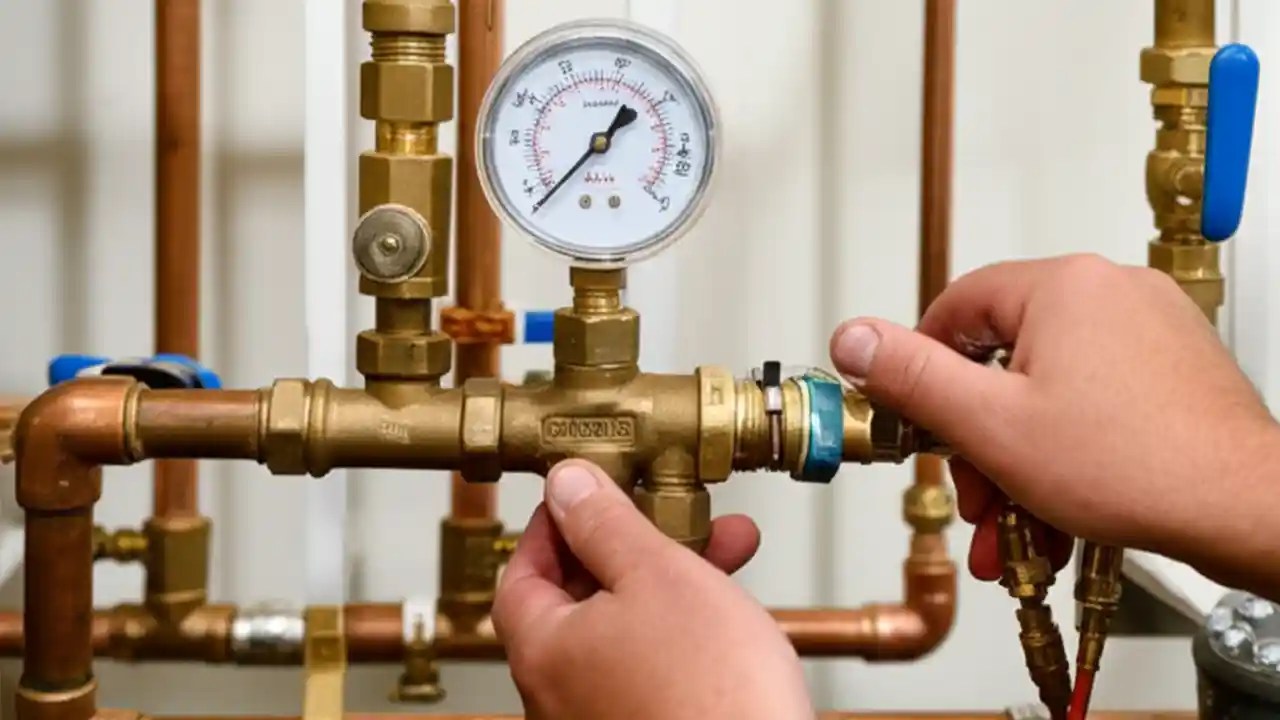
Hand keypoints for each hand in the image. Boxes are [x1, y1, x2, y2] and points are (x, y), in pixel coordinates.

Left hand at [493, 460, 812, 719]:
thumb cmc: (710, 698)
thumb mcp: (657, 576)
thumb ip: (606, 524)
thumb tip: (567, 485)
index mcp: (543, 650)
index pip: (521, 569)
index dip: (556, 522)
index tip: (589, 494)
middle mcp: (559, 695)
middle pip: (577, 598)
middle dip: (632, 545)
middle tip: (668, 511)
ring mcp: (601, 719)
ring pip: (625, 630)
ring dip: (670, 582)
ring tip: (727, 548)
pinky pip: (652, 668)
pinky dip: (683, 631)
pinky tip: (730, 616)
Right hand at [829, 254, 1279, 595]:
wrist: (1246, 510)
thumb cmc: (1138, 468)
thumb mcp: (991, 426)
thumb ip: (912, 378)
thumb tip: (853, 337)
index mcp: (1063, 287)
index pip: (957, 307)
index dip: (924, 368)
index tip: (916, 412)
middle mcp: (1110, 294)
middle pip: (1004, 359)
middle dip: (978, 442)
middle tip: (974, 493)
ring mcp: (1150, 330)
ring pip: (1048, 391)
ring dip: (1019, 461)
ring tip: (1016, 525)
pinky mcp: (1173, 369)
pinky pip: (1094, 404)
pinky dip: (1067, 454)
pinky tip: (1058, 512)